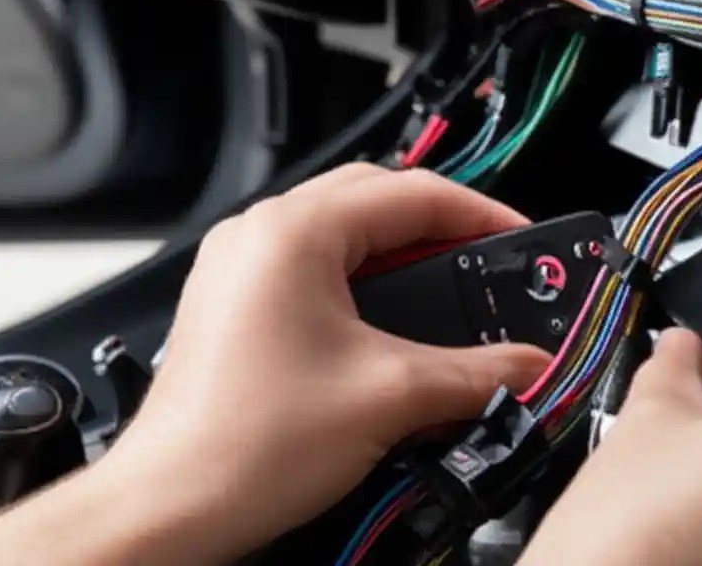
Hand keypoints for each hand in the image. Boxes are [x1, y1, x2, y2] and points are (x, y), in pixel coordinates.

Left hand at [103, 165, 550, 561]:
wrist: (169, 507)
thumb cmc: (247, 445)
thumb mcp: (391, 397)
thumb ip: (477, 374)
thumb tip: (532, 366)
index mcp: (293, 233)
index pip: (412, 193)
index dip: (481, 214)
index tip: (524, 242)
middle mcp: (259, 235)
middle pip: (375, 197)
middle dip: (440, 223)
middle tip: (491, 257)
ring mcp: (239, 268)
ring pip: (342, 230)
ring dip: (400, 249)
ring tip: (449, 285)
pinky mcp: (235, 305)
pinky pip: (313, 266)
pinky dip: (363, 279)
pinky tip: (392, 320)